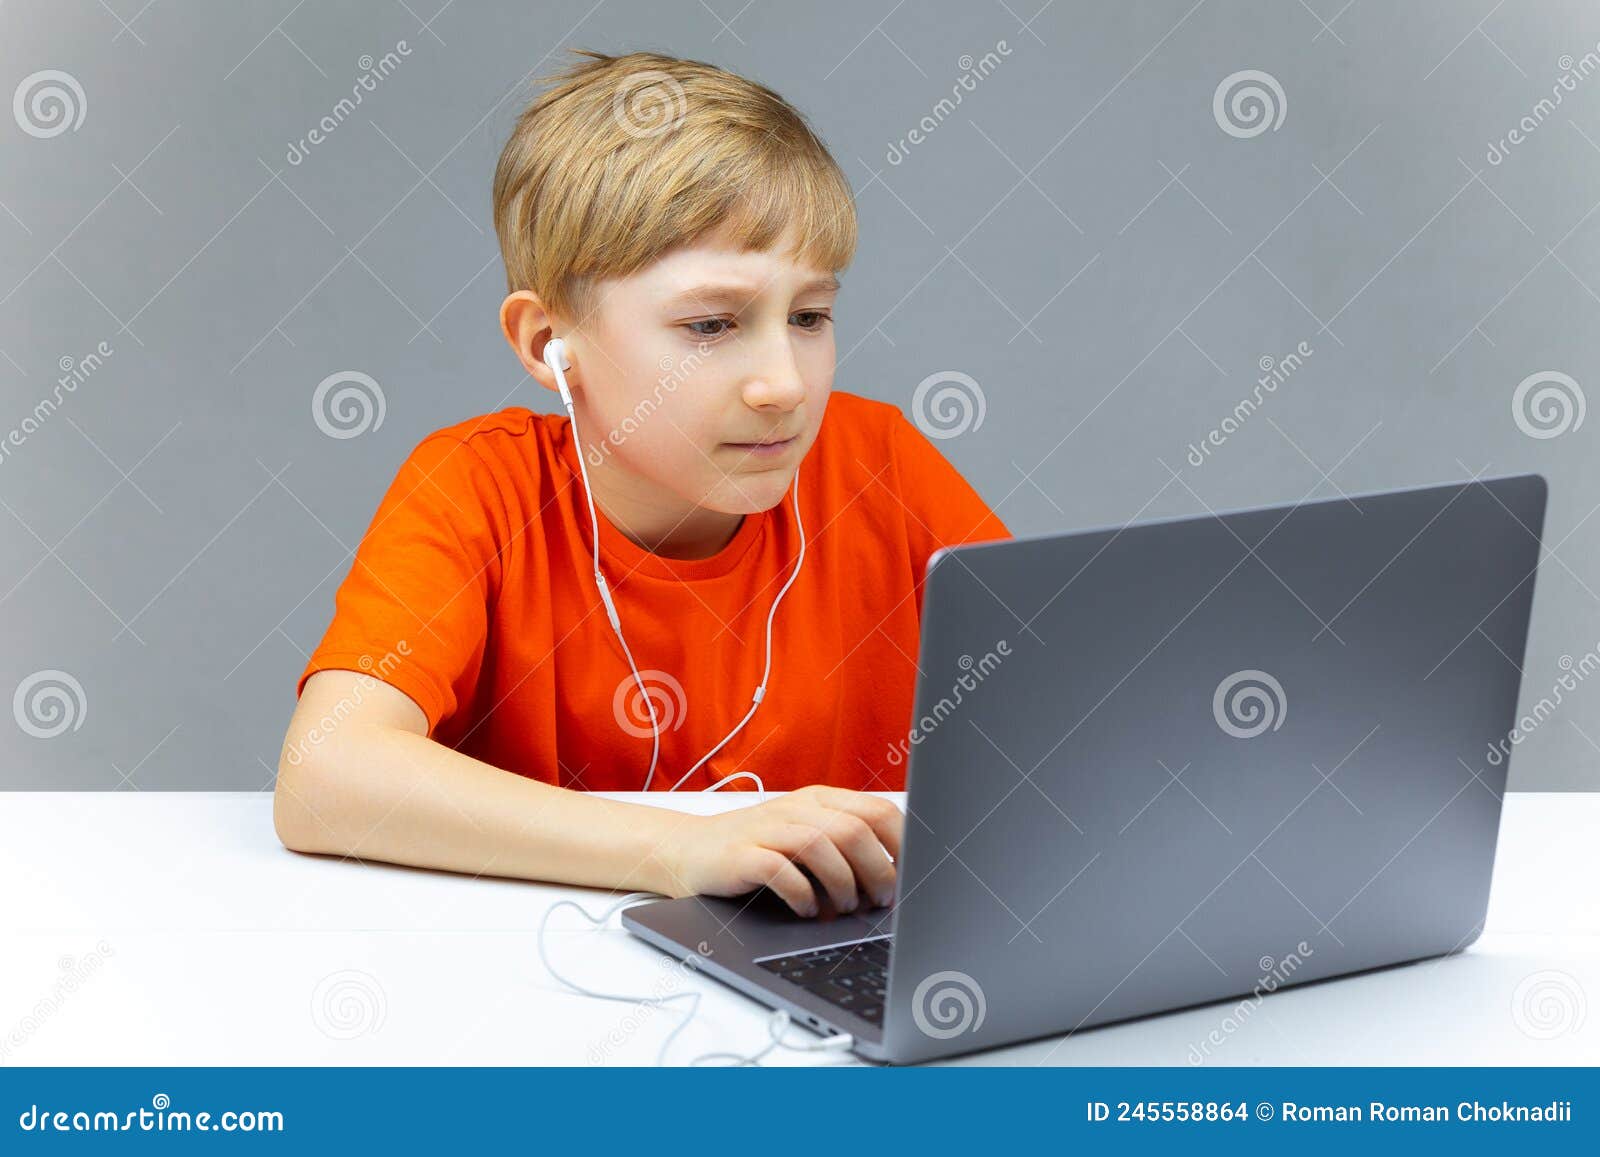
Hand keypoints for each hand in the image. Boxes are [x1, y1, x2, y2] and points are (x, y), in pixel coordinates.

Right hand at [659, 785, 902, 916]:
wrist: (688, 851)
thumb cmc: (755, 850)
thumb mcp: (805, 838)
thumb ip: (844, 848)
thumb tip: (895, 881)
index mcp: (819, 800)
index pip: (876, 810)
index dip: (901, 843)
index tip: (910, 875)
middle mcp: (795, 808)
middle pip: (853, 829)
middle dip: (876, 870)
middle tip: (879, 900)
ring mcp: (766, 829)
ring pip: (821, 845)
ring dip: (843, 884)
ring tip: (844, 908)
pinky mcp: (741, 855)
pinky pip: (780, 870)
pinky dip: (802, 894)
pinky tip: (807, 909)